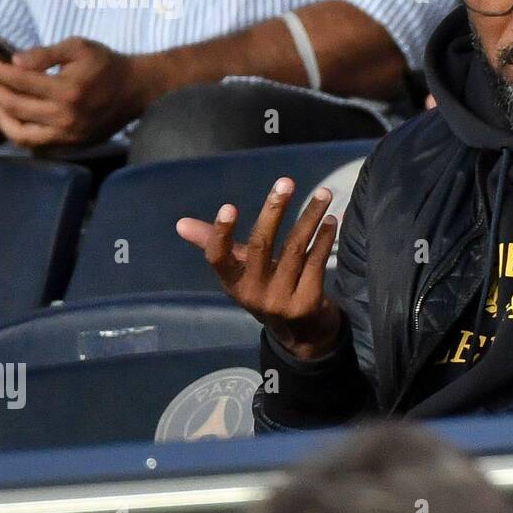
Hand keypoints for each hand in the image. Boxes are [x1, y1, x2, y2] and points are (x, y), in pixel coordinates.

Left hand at [0, 37, 155, 150]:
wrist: (136, 90)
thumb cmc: (106, 64)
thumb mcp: (78, 47)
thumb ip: (45, 53)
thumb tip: (15, 61)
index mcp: (68, 89)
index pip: (20, 80)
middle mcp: (66, 115)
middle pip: (14, 106)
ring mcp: (69, 134)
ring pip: (20, 132)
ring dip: (3, 117)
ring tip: (0, 102)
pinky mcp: (72, 144)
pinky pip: (36, 144)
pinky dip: (20, 131)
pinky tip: (17, 117)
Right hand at [176, 177, 342, 360]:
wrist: (299, 330)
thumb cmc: (263, 288)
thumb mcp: (238, 272)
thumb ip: (213, 244)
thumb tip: (180, 223)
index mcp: (232, 282)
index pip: (219, 258)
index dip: (221, 234)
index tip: (228, 207)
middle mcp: (253, 292)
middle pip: (261, 245)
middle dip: (274, 211)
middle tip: (286, 182)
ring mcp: (281, 298)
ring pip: (295, 249)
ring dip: (310, 217)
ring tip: (324, 192)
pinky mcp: (307, 300)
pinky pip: (316, 262)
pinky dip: (324, 239)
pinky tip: (332, 219)